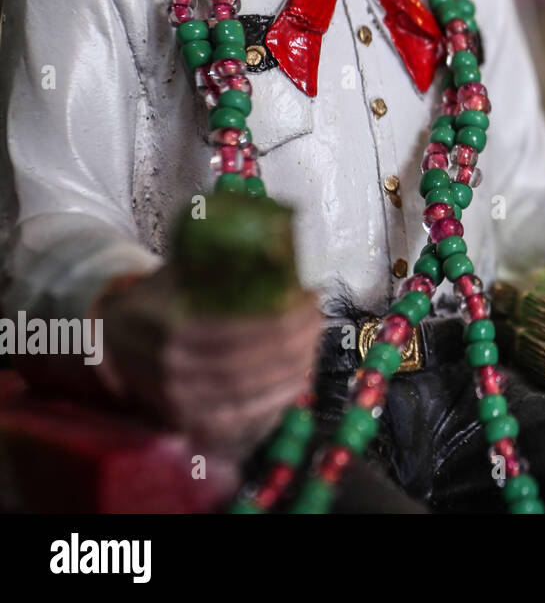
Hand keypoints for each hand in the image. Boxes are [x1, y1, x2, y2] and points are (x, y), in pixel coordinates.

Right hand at [99, 262, 320, 456]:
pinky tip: (297, 380)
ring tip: (314, 344)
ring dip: (293, 369)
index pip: (243, 329)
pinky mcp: (184, 418)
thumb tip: (276, 244)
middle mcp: (175, 367)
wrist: (108, 337)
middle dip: (297, 341)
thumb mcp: (179, 271)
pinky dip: (273, 401)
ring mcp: (178, 398)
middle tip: (318, 319)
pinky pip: (237, 417)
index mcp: (175, 325)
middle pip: (252, 362)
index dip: (286, 317)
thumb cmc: (157, 297)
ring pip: (249, 392)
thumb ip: (216, 262)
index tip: (311, 298)